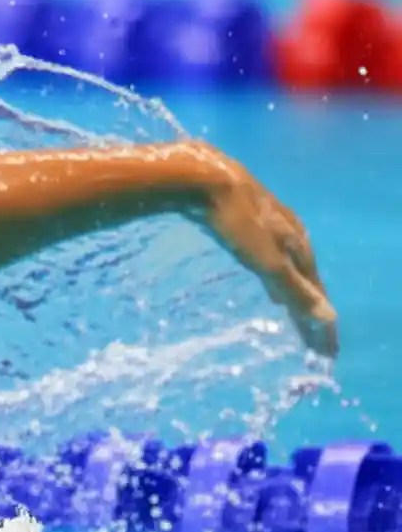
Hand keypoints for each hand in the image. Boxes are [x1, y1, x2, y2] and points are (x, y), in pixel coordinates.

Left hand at [200, 151, 337, 357]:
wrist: (203, 178)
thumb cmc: (234, 222)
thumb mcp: (265, 259)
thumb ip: (293, 289)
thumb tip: (328, 319)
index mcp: (299, 246)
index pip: (316, 294)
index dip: (321, 325)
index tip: (326, 353)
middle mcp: (291, 233)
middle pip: (305, 279)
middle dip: (309, 309)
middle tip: (312, 339)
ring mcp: (269, 223)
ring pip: (287, 263)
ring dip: (292, 289)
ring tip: (288, 309)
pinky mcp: (245, 216)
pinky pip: (268, 252)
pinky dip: (272, 271)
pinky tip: (260, 271)